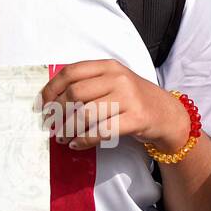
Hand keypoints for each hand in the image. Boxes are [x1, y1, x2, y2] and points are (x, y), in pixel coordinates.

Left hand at [40, 59, 191, 151]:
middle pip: (75, 93)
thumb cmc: (133, 100)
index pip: (71, 72)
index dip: (51, 88)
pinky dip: (84, 140)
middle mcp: (118, 78)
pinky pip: (102, 131)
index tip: (42, 104)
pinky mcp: (137, 118)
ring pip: (86, 113)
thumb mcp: (113, 83)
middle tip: (50, 125)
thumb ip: (87, 84)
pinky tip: (76, 144)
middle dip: (57, 111)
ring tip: (60, 137)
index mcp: (108, 66)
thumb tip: (50, 100)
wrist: (168, 114)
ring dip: (68, 128)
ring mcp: (129, 97)